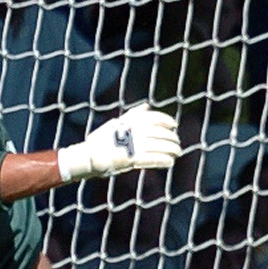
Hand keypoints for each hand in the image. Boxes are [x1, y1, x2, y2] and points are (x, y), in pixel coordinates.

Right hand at [57, 103, 182, 181]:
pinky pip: (153, 159)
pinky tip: (170, 162)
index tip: (174, 125)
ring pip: (160, 146)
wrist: (89, 156)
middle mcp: (135, 131)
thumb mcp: (116, 122)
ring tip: (177, 153)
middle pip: (161, 133)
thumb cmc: (101, 140)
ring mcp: (135, 145)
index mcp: (131, 121)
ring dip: (171, 150)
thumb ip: (133, 115)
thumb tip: (146, 106)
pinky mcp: (133, 159)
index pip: (156, 117)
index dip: (167, 121)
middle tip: (177, 144)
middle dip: (172, 138)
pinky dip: (164, 161)